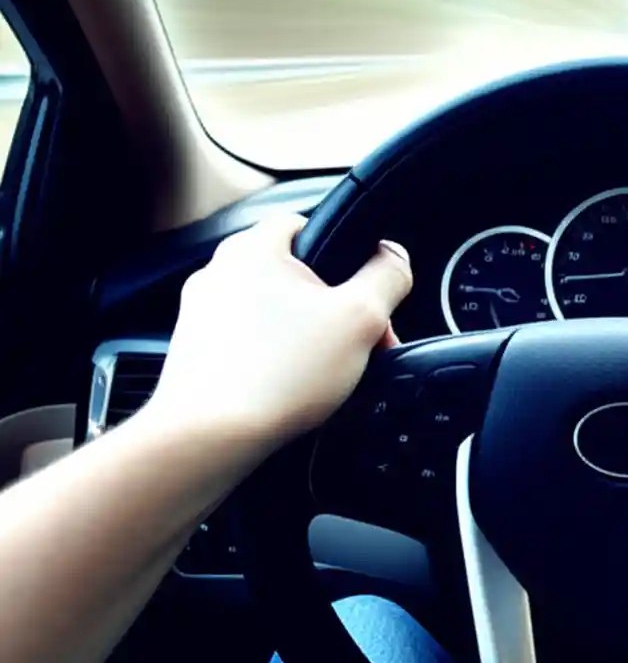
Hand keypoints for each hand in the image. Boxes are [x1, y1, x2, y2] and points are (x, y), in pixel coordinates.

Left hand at [146, 214, 412, 452]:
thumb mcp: (361, 319)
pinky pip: (250, 346)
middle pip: (294, 275)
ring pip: (271, 313)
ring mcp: (202, 315)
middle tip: (355, 341)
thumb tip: (394, 256)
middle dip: (330, 307)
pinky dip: (274, 362)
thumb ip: (388, 277)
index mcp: (254, 249)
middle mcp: (219, 273)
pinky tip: (290, 390)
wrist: (210, 439)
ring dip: (303, 336)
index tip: (363, 289)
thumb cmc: (277, 377)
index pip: (307, 223)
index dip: (345, 254)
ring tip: (324, 373)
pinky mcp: (197, 354)